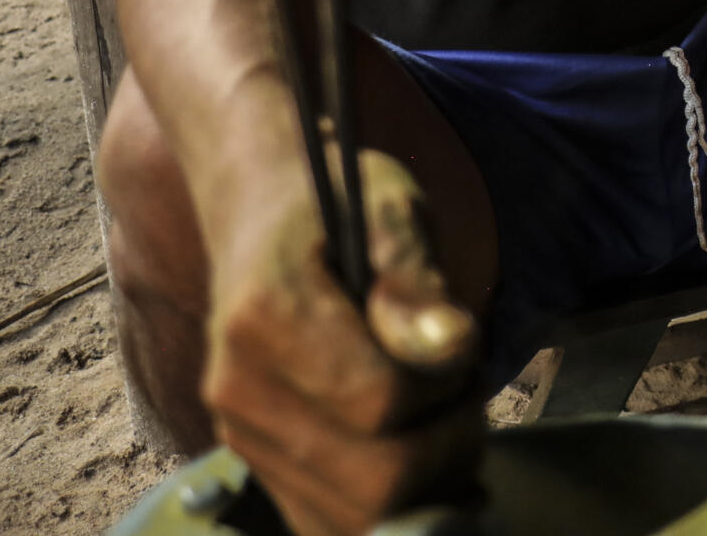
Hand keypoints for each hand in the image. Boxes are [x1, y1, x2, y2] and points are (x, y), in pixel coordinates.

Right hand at [202, 149, 480, 535]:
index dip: (447, 386)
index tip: (464, 343)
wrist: (259, 213)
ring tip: (445, 417)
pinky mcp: (255, 462)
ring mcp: (241, 435)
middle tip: (468, 394)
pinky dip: (389, 508)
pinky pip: (327, 523)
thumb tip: (451, 347)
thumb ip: (417, 277)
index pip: (382, 401)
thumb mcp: (390, 207)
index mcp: (266, 316)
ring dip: (427, 481)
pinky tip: (422, 456)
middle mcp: (238, 389)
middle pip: (373, 480)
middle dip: (449, 446)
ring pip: (355, 517)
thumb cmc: (334, 203)